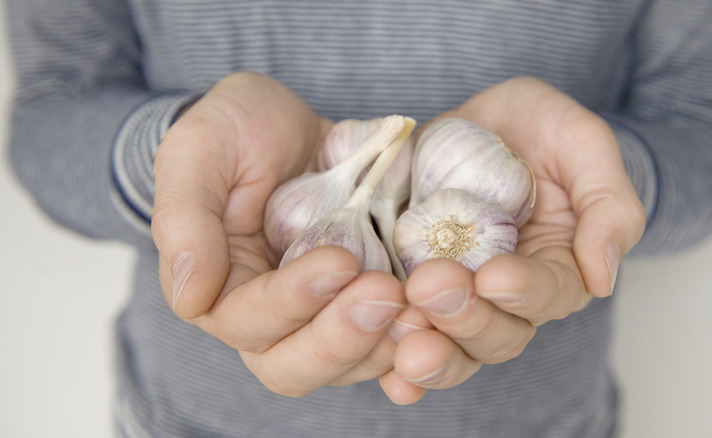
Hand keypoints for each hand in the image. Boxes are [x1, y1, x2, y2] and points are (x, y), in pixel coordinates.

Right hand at [151, 72, 403, 395]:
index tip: (339, 260)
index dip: (291, 300)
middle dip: (341, 338)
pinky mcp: (365, 300)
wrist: (287, 123)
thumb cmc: (235, 131)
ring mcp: (322, 314)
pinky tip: (440, 310)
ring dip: (384, 343)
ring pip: (347, 364)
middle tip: (386, 295)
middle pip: (294, 366)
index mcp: (220, 289)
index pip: (247, 321)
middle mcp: (269, 317)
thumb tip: (190, 299)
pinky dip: (414, 335)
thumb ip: (185, 220)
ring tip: (421, 305)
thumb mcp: (199, 152)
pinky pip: (388, 340)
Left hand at [378, 77, 645, 403]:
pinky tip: (386, 372)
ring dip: (430, 348)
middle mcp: (506, 297)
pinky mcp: (409, 286)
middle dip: (466, 318)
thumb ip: (608, 205)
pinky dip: (393, 357)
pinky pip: (405, 335)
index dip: (524, 292)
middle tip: (431, 287)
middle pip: (498, 334)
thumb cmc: (538, 129)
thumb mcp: (581, 144)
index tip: (494, 277)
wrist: (477, 125)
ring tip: (403, 334)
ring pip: (452, 347)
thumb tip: (604, 278)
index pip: (550, 294)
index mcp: (556, 268)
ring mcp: (456, 297)